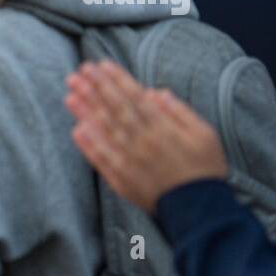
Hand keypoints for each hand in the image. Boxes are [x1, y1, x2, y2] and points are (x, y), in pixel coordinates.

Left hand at [65, 60, 228, 213]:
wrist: (200, 210)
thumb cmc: (205, 169)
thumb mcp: (204, 134)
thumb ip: (180, 112)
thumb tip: (156, 92)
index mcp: (164, 129)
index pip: (135, 98)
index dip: (116, 80)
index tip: (101, 65)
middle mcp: (143, 142)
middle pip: (115, 111)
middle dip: (96, 89)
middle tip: (78, 72)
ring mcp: (130, 162)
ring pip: (105, 132)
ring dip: (86, 112)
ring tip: (71, 94)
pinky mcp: (122, 180)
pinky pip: (102, 160)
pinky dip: (89, 145)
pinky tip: (76, 130)